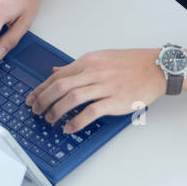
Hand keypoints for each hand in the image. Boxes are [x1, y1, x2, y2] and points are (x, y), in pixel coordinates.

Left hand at [26, 49, 166, 132]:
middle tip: (36, 110)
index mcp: (88, 61)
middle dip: (44, 99)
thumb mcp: (100, 58)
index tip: (31, 98)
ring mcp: (104, 86)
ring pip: (72, 97)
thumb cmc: (130, 64)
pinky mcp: (115, 100)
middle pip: (61, 86)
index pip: (58, 75)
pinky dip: (77, 121)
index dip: (41, 88)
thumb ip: (78, 67)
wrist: (155, 67)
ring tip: (49, 119)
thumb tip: (57, 71)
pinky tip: (69, 127)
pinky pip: (91, 111)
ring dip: (57, 110)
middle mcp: (94, 72)